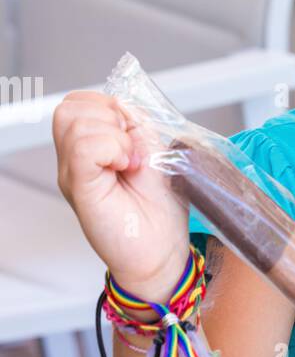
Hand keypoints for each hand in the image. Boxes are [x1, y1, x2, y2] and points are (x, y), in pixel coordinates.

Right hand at [53, 89, 190, 300]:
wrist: (162, 254)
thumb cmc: (159, 213)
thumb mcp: (154, 154)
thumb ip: (136, 125)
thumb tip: (122, 102)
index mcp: (90, 149)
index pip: (79, 103)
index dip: (109, 106)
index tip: (134, 135)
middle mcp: (74, 160)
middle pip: (70, 106)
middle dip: (109, 116)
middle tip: (132, 150)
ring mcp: (73, 174)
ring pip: (75, 121)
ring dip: (115, 136)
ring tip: (131, 163)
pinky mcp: (79, 188)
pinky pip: (83, 146)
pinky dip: (112, 148)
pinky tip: (125, 167)